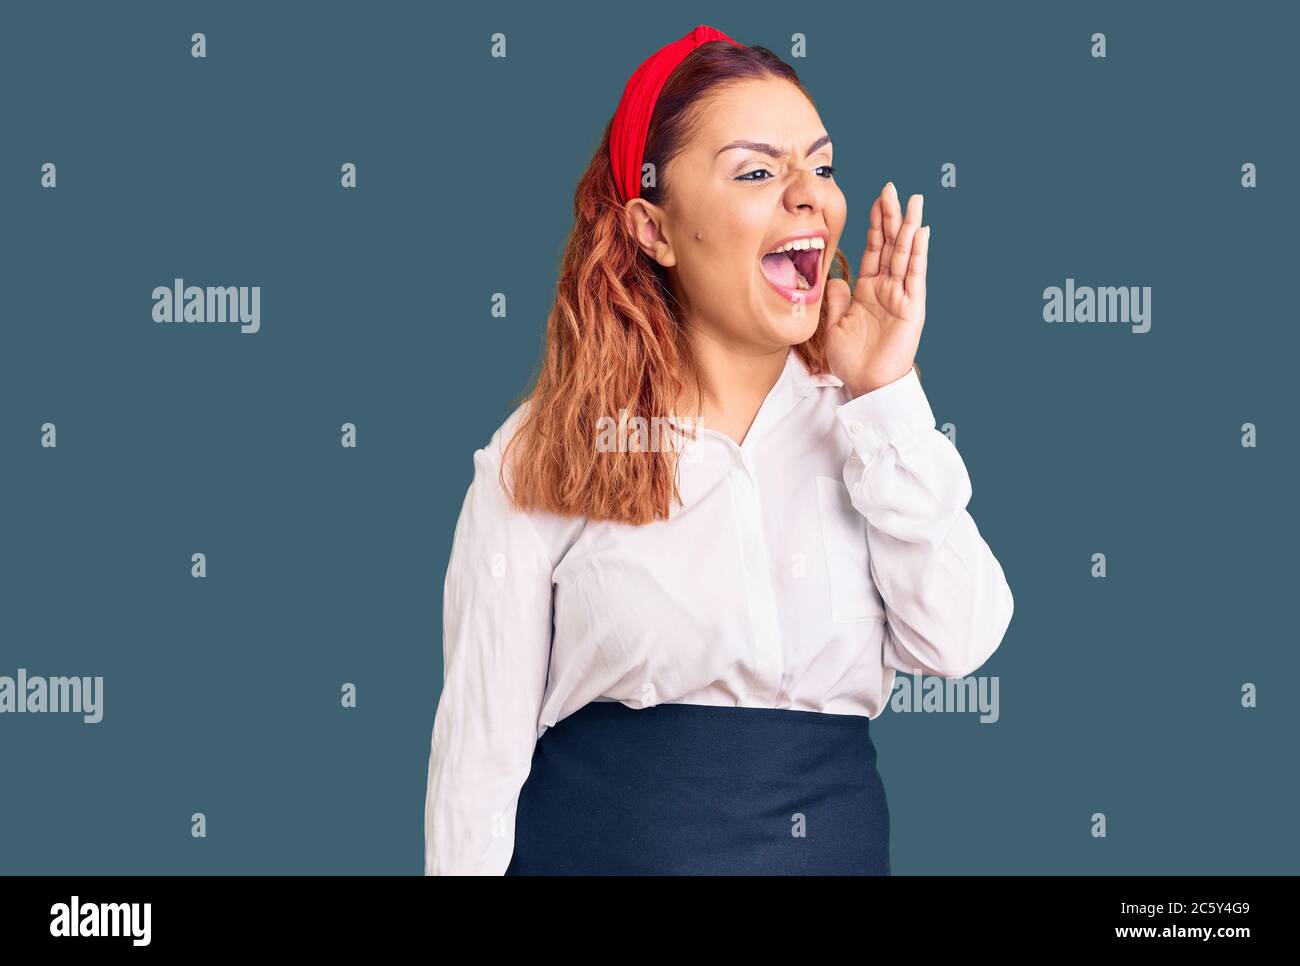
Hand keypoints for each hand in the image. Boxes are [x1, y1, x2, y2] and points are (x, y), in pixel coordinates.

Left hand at [824, 181, 928, 396]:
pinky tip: (921, 232)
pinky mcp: (911, 306)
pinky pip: (915, 275)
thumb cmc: (852, 359)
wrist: (866, 385)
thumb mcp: (834, 324)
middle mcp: (886, 287)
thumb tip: (834, 276)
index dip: (874, 224)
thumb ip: (835, 298)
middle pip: (890, 244)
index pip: (873, 249)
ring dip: (909, 226)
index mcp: (867, 289)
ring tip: (914, 200)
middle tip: (892, 187)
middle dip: (891, 216)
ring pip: (905, 253)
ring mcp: (901, 295)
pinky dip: (918, 253)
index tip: (875, 199)